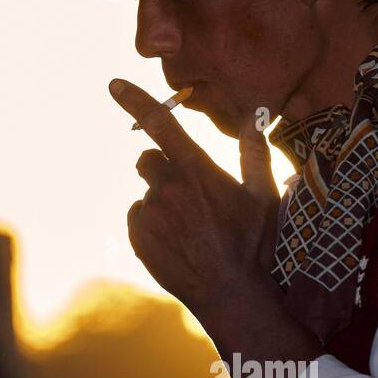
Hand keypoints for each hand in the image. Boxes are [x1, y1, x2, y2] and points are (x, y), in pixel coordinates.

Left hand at [109, 78, 280, 319]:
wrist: (230, 294)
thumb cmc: (252, 245)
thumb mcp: (263, 197)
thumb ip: (254, 153)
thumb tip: (254, 115)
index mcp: (197, 170)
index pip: (161, 124)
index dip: (135, 100)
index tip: (114, 83)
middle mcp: (168, 188)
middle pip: (148, 161)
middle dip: (161, 170)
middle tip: (188, 195)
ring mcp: (151, 214)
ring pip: (147, 194)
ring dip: (161, 203)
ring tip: (189, 229)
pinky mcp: (138, 238)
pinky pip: (138, 218)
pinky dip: (151, 225)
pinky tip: (176, 242)